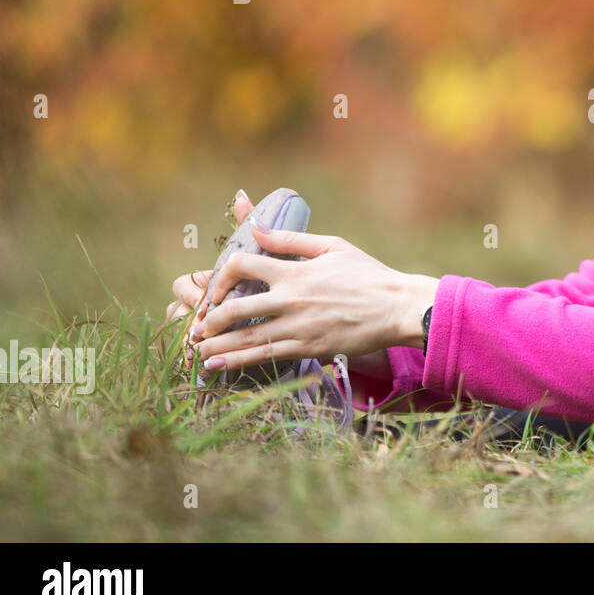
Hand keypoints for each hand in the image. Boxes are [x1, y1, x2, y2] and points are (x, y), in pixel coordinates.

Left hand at [173, 191, 437, 372]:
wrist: (398, 307)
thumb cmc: (367, 274)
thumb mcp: (332, 246)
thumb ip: (291, 238)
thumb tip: (255, 227)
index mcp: (295, 271)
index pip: (241, 266)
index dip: (219, 275)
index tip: (216, 287)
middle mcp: (291, 300)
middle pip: (233, 309)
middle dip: (208, 318)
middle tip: (200, 324)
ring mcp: (299, 327)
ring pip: (244, 338)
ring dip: (214, 345)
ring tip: (196, 350)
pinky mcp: (309, 349)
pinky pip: (265, 357)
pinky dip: (235, 362)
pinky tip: (215, 366)